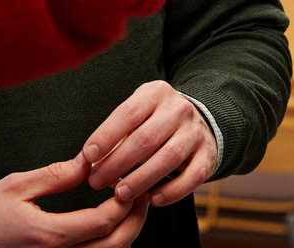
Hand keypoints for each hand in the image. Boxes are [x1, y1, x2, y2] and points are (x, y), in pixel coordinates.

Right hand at [0, 154, 149, 247]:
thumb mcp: (16, 186)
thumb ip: (57, 175)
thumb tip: (89, 162)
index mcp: (49, 235)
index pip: (104, 221)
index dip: (124, 200)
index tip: (129, 179)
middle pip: (116, 245)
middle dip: (135, 219)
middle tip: (141, 192)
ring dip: (125, 233)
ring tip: (127, 204)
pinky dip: (108, 244)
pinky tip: (107, 225)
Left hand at [79, 80, 218, 207]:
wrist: (199, 121)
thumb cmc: (155, 121)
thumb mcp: (137, 115)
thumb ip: (115, 134)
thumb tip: (85, 161)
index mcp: (155, 93)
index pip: (128, 113)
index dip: (106, 135)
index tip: (87, 156)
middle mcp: (178, 109)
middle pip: (146, 138)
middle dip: (118, 162)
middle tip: (96, 182)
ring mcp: (195, 132)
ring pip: (168, 158)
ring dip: (141, 179)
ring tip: (120, 194)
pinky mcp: (208, 155)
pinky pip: (192, 176)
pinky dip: (173, 191)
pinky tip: (154, 200)